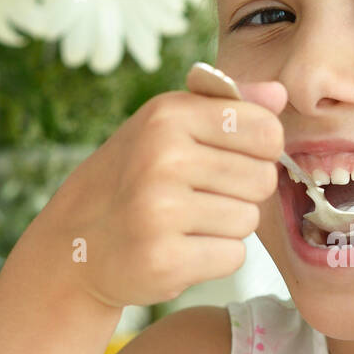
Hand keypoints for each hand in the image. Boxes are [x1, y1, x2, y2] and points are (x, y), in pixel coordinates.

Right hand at [34, 78, 286, 309]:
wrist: (74, 245)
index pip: (265, 130)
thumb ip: (227, 107)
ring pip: (249, 220)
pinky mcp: (164, 259)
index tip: (232, 157)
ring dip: (226, 226)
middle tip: (198, 196)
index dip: (260, 151)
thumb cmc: (133, 178)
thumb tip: (279, 94)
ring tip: (185, 223)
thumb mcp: (168, 127)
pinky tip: (180, 248)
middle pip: (262, 178)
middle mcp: (162, 158)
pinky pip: (233, 256)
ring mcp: (160, 211)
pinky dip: (215, 257)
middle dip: (241, 192)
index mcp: (167, 116)